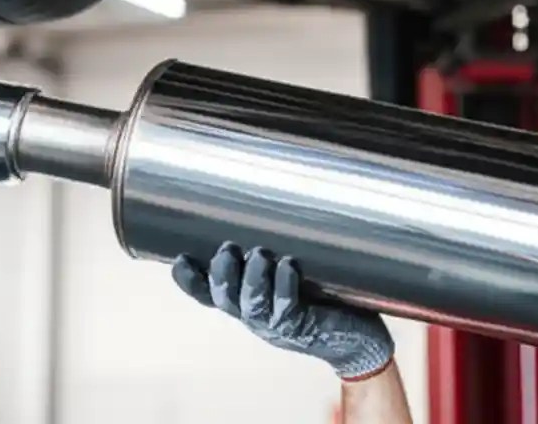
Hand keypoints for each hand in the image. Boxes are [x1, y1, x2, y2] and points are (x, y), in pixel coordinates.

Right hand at [172, 244, 394, 380]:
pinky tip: (289, 265)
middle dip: (221, 274)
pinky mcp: (305, 328)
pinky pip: (288, 309)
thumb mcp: (294, 275)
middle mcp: (257, 317)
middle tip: (225, 248)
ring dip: (252, 279)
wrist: (360, 340)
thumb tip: (270, 198)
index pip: (209, 295)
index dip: (190, 282)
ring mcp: (278, 326)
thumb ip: (279, 251)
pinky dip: (285, 286)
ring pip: (252, 305)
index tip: (178, 259)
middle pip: (225, 299)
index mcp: (248, 304)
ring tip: (257, 254)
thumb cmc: (326, 300)